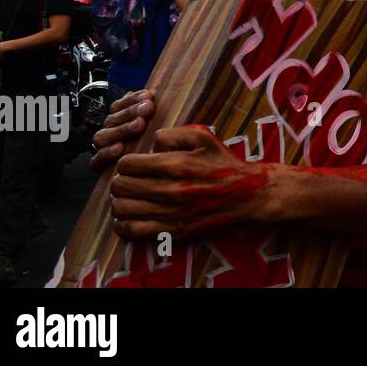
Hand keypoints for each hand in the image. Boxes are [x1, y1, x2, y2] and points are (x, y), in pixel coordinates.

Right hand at [91, 89, 155, 172]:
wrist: (147, 177)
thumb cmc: (156, 146)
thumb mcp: (156, 124)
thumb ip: (153, 110)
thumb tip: (159, 96)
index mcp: (120, 120)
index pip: (118, 105)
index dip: (132, 99)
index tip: (147, 96)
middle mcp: (111, 133)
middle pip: (112, 119)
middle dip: (130, 111)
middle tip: (147, 108)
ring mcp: (104, 148)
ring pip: (103, 136)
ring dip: (121, 129)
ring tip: (139, 125)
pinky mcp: (101, 166)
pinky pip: (96, 159)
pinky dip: (106, 153)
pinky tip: (119, 147)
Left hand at [110, 126, 273, 240]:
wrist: (246, 194)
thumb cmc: (223, 163)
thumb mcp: (204, 137)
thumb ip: (173, 134)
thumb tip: (151, 144)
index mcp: (175, 165)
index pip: (127, 164)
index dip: (126, 162)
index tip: (134, 164)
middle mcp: (170, 190)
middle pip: (120, 186)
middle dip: (121, 180)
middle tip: (130, 179)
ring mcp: (170, 213)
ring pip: (122, 209)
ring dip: (121, 201)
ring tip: (130, 196)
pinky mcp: (172, 231)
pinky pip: (132, 231)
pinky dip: (123, 224)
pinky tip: (130, 216)